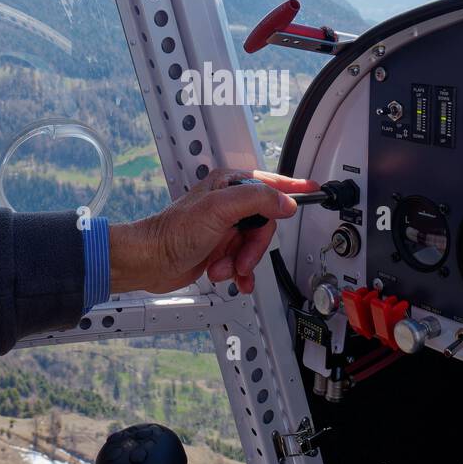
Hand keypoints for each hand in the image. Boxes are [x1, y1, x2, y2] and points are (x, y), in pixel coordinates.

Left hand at [109, 169, 317, 294]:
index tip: (313, 190)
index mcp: (229, 186)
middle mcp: (228, 204)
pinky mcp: (219, 248)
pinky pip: (243, 260)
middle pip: (265, 224)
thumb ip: (256, 200)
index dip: (293, 189)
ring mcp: (224, 227)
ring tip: (224, 267)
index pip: (271, 184)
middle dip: (255, 246)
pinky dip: (240, 272)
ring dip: (242, 262)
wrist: (149, 261)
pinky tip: (234, 278)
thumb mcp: (219, 210)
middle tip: (242, 256)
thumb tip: (285, 202)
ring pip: (254, 245)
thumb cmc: (173, 232)